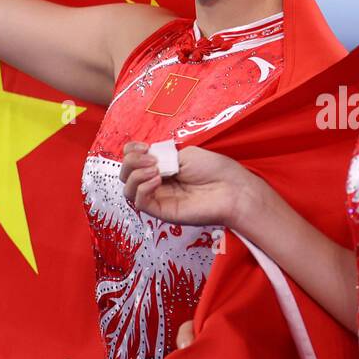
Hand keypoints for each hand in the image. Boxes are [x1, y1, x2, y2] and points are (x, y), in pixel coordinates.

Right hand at [120, 142, 255, 228]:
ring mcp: (159, 198)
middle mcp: (157, 183)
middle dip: (131, 162)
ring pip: (128, 190)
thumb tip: (144, 159)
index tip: (143, 146)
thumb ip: (161, 156)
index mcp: (162, 168)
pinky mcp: (163, 212)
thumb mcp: (184, 154)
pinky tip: (157, 180)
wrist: (232, 189)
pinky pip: (140, 203)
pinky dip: (142, 188)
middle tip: (150, 159)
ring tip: (155, 170)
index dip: (131, 152)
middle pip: (126, 175)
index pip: (133, 161)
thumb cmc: (215, 170)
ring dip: (136, 175)